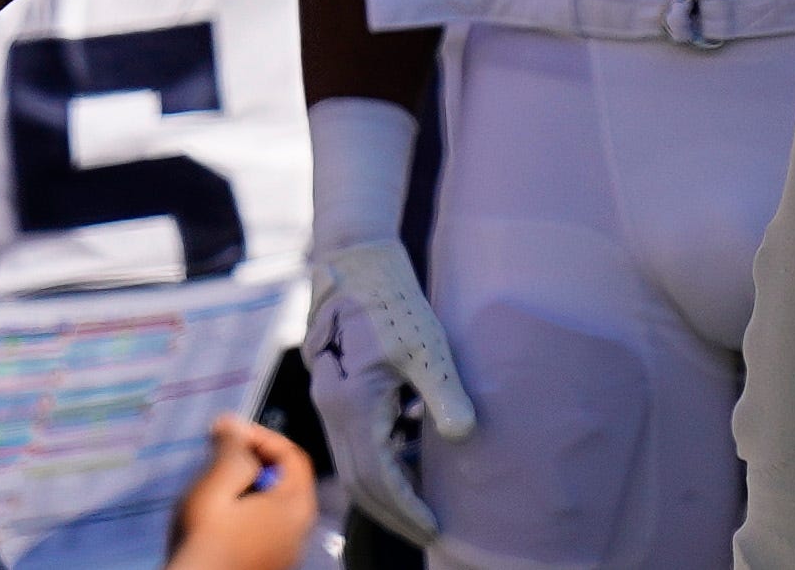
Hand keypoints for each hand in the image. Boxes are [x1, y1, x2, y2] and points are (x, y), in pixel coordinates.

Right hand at [164, 417, 317, 569]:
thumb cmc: (206, 540)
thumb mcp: (216, 486)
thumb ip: (230, 451)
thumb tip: (233, 424)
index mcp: (297, 507)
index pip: (292, 455)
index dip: (261, 436)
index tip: (226, 433)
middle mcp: (300, 530)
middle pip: (284, 480)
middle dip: (252, 460)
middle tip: (217, 455)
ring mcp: (285, 553)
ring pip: (272, 506)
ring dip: (245, 487)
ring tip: (212, 485)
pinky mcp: (268, 567)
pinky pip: (263, 529)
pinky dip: (243, 514)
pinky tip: (216, 518)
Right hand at [302, 238, 474, 543]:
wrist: (355, 262)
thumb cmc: (394, 300)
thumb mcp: (427, 345)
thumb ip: (442, 394)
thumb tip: (464, 438)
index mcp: (353, 406)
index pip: (378, 479)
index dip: (407, 509)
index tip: (436, 529)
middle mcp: (334, 411)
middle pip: (360, 483)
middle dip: (394, 513)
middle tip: (430, 532)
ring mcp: (331, 403)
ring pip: (354, 466)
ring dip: (386, 491)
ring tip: (425, 504)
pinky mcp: (338, 393)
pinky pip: (355, 443)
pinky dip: (381, 463)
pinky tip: (413, 459)